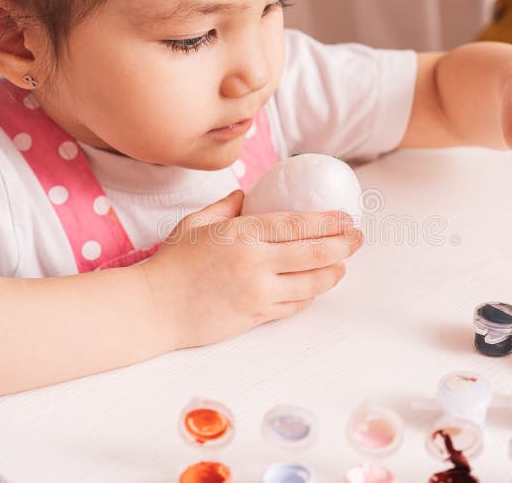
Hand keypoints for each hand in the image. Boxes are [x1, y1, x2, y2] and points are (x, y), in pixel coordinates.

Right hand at [139, 190, 363, 347]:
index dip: (328, 221)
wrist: (153, 308)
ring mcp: (258, 293)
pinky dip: (310, 295)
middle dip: (343, 245)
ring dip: (333, 273)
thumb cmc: (171, 264)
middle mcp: (255, 263)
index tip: (346, 218)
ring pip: (311, 283)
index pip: (297, 224)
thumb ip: (225, 207)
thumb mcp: (195, 223)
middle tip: (357, 239)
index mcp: (242, 234)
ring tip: (342, 265)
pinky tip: (315, 286)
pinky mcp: (256, 317)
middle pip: (314, 253)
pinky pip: (294, 305)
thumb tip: (246, 195)